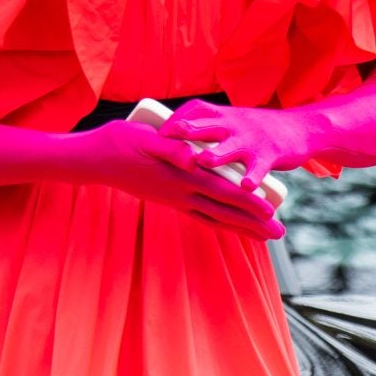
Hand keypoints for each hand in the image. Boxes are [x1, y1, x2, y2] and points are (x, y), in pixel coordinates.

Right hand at [72, 120, 283, 240]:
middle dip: (253, 224)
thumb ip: (172, 147)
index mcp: (181, 177)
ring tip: (264, 237)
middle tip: (280, 234)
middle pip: (224, 211)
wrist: (96, 160)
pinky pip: (202, 216)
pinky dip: (220, 223)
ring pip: (215, 218)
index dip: (248, 202)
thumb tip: (194, 157)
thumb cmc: (121, 143)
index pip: (222, 191)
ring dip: (241, 228)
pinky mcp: (171, 200)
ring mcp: (176, 200)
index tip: (271, 211)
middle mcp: (181, 194)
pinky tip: (231, 227)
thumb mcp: (147, 139)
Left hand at [156, 99, 317, 192]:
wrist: (299, 129)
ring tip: (202, 161)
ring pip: (232, 147)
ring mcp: (252, 140)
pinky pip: (260, 166)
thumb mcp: (231, 121)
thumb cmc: (257, 129)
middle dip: (188, 130)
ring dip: (217, 153)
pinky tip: (246, 186)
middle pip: (208, 125)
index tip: (158, 132)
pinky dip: (254, 176)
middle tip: (167, 137)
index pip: (195, 110)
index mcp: (223, 115)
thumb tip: (174, 135)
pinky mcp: (270, 155)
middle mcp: (235, 125)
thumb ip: (207, 127)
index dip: (176, 120)